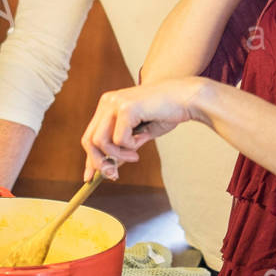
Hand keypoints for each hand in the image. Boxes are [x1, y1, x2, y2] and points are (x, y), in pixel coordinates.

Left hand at [81, 78, 208, 179]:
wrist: (186, 98)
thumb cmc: (166, 113)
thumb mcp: (140, 133)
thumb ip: (123, 146)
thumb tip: (109, 167)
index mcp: (108, 105)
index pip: (90, 135)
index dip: (91, 158)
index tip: (90, 178)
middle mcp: (108, 101)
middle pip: (89, 140)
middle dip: (100, 162)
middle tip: (114, 174)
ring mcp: (115, 103)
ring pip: (102, 142)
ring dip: (119, 155)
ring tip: (135, 155)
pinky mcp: (126, 107)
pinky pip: (119, 139)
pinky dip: (130, 146)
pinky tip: (143, 138)